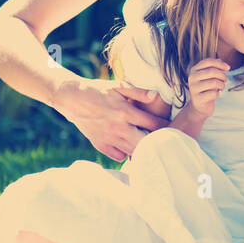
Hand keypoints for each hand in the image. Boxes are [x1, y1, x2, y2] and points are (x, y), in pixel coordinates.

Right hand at [51, 76, 169, 160]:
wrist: (71, 98)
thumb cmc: (97, 90)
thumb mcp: (118, 86)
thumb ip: (138, 92)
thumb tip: (156, 96)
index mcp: (125, 112)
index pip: (152, 123)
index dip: (165, 126)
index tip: (173, 127)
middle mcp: (118, 127)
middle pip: (145, 142)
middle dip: (156, 142)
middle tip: (162, 140)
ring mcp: (108, 138)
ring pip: (132, 151)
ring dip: (142, 149)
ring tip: (150, 146)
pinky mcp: (99, 144)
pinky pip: (118, 156)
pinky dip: (126, 154)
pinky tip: (130, 147)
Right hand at [184, 58, 230, 118]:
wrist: (200, 106)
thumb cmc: (206, 89)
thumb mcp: (210, 77)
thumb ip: (215, 68)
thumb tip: (221, 60)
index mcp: (194, 70)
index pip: (208, 62)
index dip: (220, 64)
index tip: (228, 68)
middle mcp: (192, 78)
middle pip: (212, 71)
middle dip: (222, 76)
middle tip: (225, 80)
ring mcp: (193, 88)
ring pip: (214, 82)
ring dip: (221, 85)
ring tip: (221, 87)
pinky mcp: (197, 98)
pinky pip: (213, 93)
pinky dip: (218, 94)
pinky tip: (214, 95)